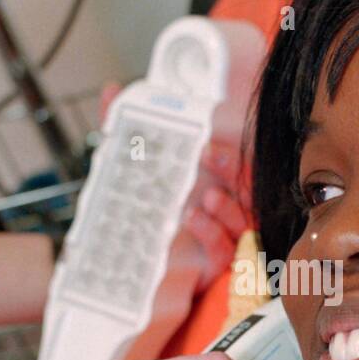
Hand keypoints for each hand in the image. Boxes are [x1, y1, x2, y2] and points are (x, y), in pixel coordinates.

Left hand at [99, 81, 252, 294]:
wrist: (121, 269)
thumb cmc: (139, 219)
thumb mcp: (127, 173)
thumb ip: (122, 135)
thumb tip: (110, 89)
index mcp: (212, 187)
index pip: (236, 169)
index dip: (232, 156)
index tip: (210, 141)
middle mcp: (222, 212)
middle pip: (248, 190)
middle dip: (234, 171)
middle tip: (210, 155)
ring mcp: (223, 240)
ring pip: (244, 221)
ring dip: (229, 207)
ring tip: (208, 196)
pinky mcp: (215, 267)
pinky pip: (225, 251)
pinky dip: (213, 233)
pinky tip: (194, 219)